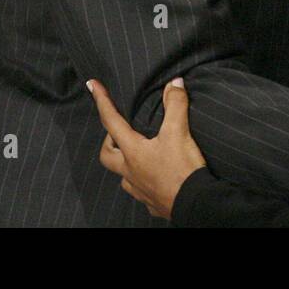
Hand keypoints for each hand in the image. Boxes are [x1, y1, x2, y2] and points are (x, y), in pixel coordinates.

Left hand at [89, 77, 205, 219]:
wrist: (197, 205)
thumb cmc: (182, 170)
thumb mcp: (179, 133)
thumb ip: (175, 105)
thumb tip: (175, 83)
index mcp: (133, 151)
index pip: (111, 120)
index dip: (101, 100)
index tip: (92, 85)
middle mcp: (130, 172)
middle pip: (107, 155)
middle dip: (108, 141)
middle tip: (118, 132)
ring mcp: (139, 190)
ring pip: (123, 176)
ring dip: (125, 163)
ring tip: (137, 154)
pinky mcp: (152, 203)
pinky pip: (141, 191)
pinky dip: (143, 182)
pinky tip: (154, 177)